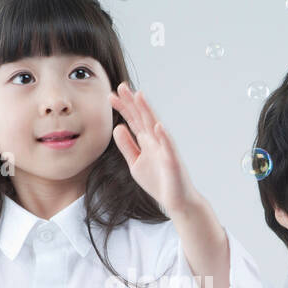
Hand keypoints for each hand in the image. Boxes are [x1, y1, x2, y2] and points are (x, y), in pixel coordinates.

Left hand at [109, 81, 196, 216]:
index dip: (123, 108)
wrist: (177, 200)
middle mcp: (156, 141)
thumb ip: (127, 146)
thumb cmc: (158, 181)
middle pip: (142, 118)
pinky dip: (163, 137)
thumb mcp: (136, 163)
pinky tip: (158, 126)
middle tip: (121, 86)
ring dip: (147, 111)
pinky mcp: (172, 162)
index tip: (110, 95)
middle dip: (132, 103)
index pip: (133, 121)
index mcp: (147, 141)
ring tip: (139, 96)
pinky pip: (168, 148)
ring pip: (155, 127)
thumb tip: (118, 128)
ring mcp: (165, 150)